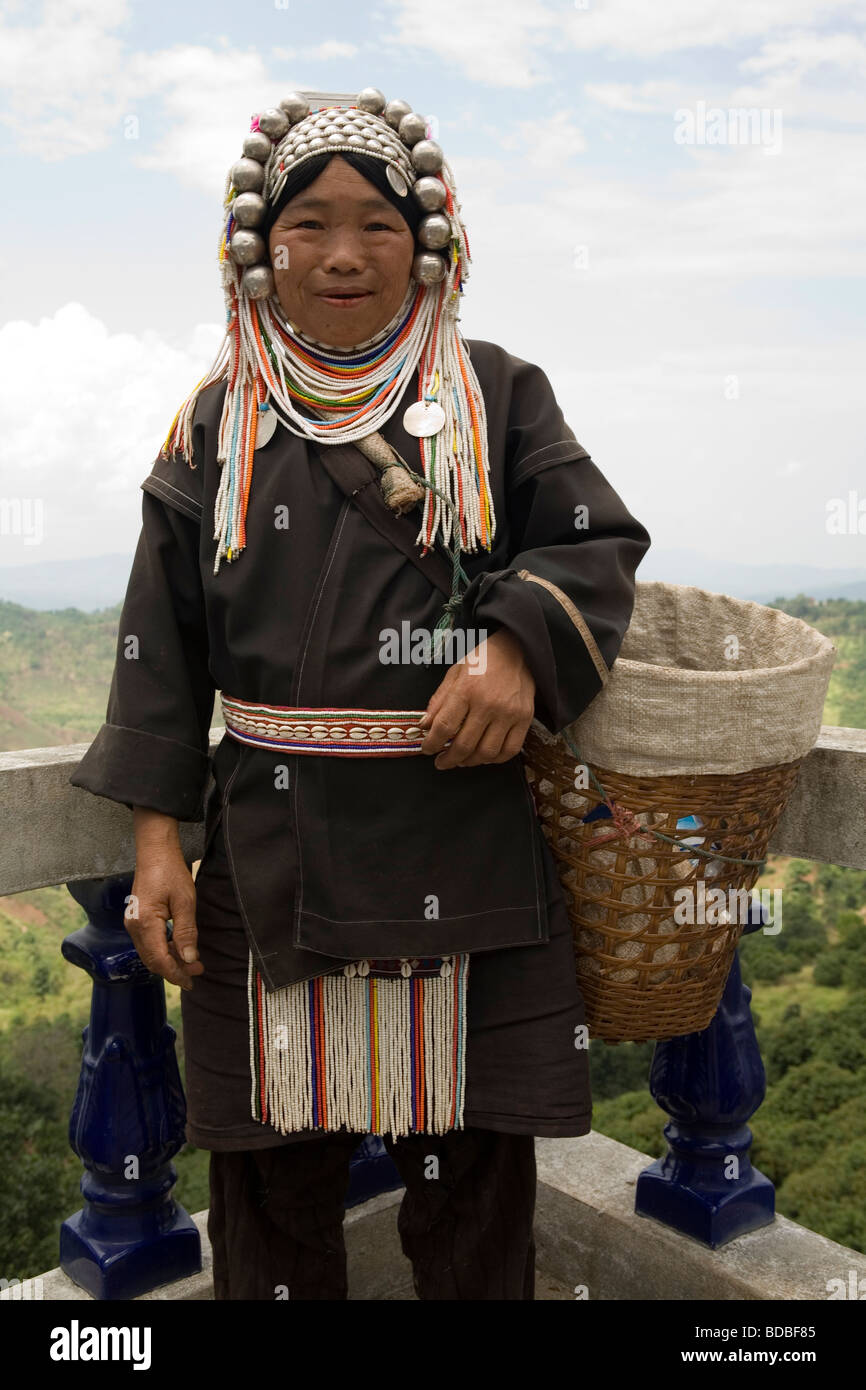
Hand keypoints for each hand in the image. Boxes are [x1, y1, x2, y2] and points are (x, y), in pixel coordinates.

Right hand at [128, 809, 203, 989]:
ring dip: (170, 960)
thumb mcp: (185, 902)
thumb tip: (189, 959)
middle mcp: (134, 926)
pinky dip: (165, 949)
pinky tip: (180, 948)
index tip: (192, 981)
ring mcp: (133, 923)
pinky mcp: (137, 919)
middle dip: (174, 969)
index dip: (176, 973)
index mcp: (144, 923)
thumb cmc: (171, 872)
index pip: (159, 959)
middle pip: (152, 960)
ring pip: (150, 953)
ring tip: (193, 962)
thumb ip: (186, 932)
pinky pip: (149, 943)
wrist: (155, 851)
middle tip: (197, 972)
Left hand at [420, 628, 535, 769]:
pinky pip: (509, 750)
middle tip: (441, 762)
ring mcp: (508, 713)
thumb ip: (438, 702)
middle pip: (464, 744)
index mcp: (466, 690)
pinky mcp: (524, 719)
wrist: (516, 650)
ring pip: (486, 752)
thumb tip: (424, 726)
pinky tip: (484, 756)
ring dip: (470, 762)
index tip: (427, 749)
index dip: (432, 743)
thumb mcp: (454, 674)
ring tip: (461, 760)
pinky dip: (494, 759)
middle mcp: (488, 704)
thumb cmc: (483, 661)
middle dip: (448, 759)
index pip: (444, 727)